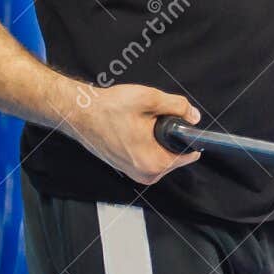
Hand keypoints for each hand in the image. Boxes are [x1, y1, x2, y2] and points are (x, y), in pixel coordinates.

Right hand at [68, 83, 202, 184]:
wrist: (80, 112)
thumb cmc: (108, 108)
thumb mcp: (150, 99)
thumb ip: (178, 106)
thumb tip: (193, 116)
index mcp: (154, 164)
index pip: (189, 154)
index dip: (187, 134)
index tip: (179, 121)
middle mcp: (145, 175)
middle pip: (176, 153)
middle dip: (170, 134)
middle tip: (152, 118)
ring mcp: (135, 173)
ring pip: (163, 152)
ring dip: (158, 136)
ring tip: (140, 122)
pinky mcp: (128, 167)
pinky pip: (150, 154)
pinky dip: (147, 140)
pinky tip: (133, 128)